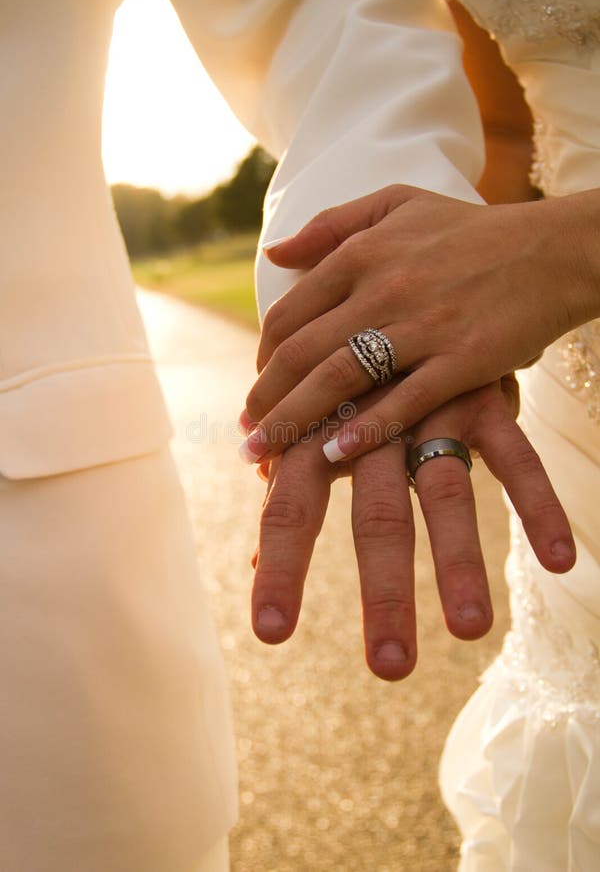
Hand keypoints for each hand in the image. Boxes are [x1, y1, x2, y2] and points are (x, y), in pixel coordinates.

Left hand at [239, 185, 598, 464]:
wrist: (552, 250)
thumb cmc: (472, 230)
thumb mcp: (399, 203)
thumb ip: (333, 225)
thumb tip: (275, 253)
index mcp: (361, 253)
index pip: (289, 316)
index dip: (262, 361)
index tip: (255, 391)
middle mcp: (382, 289)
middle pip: (301, 355)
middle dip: (264, 401)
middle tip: (246, 435)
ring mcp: (421, 327)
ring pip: (338, 381)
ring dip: (293, 424)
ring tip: (265, 454)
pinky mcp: (460, 362)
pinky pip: (402, 403)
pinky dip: (363, 431)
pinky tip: (332, 456)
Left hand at [251, 376, 574, 680]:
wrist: (399, 293)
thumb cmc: (346, 377)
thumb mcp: (313, 421)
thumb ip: (288, 487)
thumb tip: (249, 566)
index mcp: (318, 428)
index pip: (290, 504)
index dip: (280, 566)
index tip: (271, 633)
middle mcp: (369, 421)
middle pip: (374, 514)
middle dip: (382, 591)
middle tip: (389, 667)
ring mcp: (429, 408)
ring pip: (446, 492)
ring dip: (458, 562)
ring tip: (469, 631)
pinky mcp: (481, 396)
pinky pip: (515, 455)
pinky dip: (536, 503)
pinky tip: (558, 562)